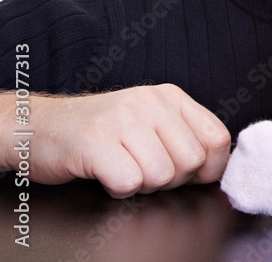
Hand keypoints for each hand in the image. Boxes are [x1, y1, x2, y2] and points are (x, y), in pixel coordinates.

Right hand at [3, 84, 229, 197]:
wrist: (37, 126)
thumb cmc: (100, 132)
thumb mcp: (150, 122)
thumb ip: (185, 136)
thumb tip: (219, 166)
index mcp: (170, 97)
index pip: (218, 137)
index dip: (211, 167)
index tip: (191, 176)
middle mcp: (150, 102)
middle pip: (191, 161)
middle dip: (172, 180)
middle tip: (145, 171)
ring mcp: (122, 119)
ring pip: (162, 175)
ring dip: (143, 185)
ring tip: (123, 169)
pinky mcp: (95, 142)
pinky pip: (129, 183)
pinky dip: (118, 189)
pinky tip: (106, 174)